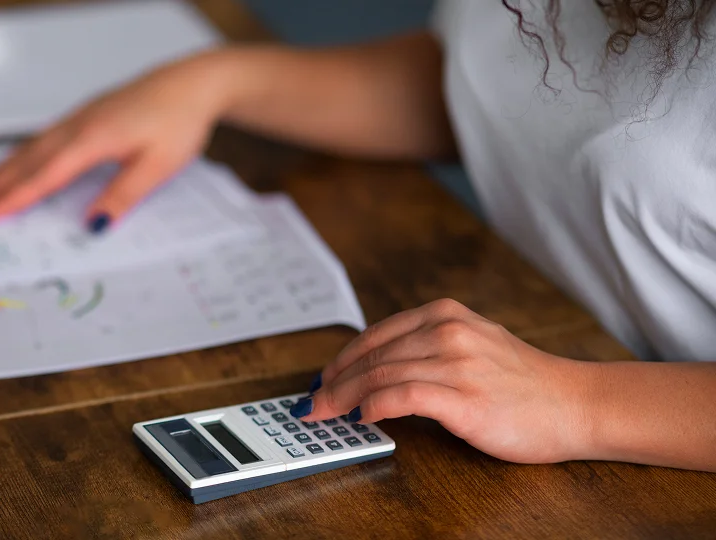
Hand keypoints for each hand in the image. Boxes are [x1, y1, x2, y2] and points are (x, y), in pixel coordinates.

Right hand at [0, 52, 229, 229]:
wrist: (193, 83)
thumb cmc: (180, 120)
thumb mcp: (157, 166)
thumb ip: (122, 196)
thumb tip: (93, 226)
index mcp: (93, 139)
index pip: (45, 175)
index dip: (15, 198)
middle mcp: (79, 125)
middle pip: (28, 159)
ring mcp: (81, 116)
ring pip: (32, 145)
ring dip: (4, 167)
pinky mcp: (88, 113)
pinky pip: (45, 136)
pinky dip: (24, 151)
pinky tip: (19, 159)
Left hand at [290, 299, 592, 463]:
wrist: (574, 404)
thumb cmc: (524, 382)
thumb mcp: (473, 344)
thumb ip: (428, 348)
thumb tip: (377, 373)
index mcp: (445, 315)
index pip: (375, 336)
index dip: (341, 360)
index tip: (322, 379)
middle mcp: (447, 332)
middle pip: (371, 357)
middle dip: (333, 382)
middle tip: (312, 403)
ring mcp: (455, 363)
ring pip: (379, 376)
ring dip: (343, 397)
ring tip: (326, 414)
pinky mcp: (462, 398)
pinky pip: (402, 397)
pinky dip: (374, 407)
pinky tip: (362, 417)